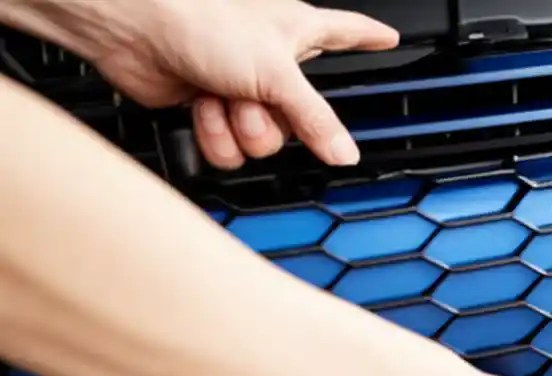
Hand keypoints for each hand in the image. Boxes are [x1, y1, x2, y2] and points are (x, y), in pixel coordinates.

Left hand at [5, 0, 398, 167]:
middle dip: (275, 120)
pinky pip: (229, 148)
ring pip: (264, 141)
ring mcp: (239, 86)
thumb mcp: (278, 74)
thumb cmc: (204, 21)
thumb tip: (346, 153)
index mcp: (297, 32)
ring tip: (222, 96)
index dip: (369, 36)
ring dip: (241, 128)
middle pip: (302, 119)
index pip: (347, 32)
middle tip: (257, 98)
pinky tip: (201, 106)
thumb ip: (317, 120)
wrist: (136, 30)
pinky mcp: (209, 108)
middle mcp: (270, 61)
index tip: (388, 39)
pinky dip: (214, 134)